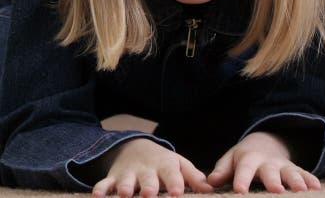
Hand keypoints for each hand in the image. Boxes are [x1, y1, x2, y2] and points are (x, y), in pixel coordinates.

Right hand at [91, 138, 212, 196]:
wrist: (135, 147)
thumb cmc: (163, 162)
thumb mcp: (179, 165)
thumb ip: (194, 177)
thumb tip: (210, 190)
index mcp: (166, 166)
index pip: (172, 175)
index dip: (175, 183)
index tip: (177, 193)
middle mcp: (147, 170)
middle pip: (148, 179)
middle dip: (149, 187)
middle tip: (150, 194)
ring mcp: (129, 174)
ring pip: (126, 182)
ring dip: (126, 188)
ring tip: (126, 195)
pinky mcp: (113, 178)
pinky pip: (104, 184)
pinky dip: (100, 189)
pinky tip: (98, 196)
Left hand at [207, 131, 321, 192]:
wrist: (264, 144)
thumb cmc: (242, 159)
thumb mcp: (229, 160)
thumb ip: (221, 171)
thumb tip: (210, 181)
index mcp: (248, 160)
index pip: (244, 170)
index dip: (242, 180)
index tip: (240, 191)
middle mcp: (268, 163)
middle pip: (270, 172)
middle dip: (274, 181)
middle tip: (276, 190)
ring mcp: (283, 166)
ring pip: (290, 173)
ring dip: (296, 182)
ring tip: (302, 191)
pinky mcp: (295, 170)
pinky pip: (304, 174)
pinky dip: (310, 180)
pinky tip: (317, 188)